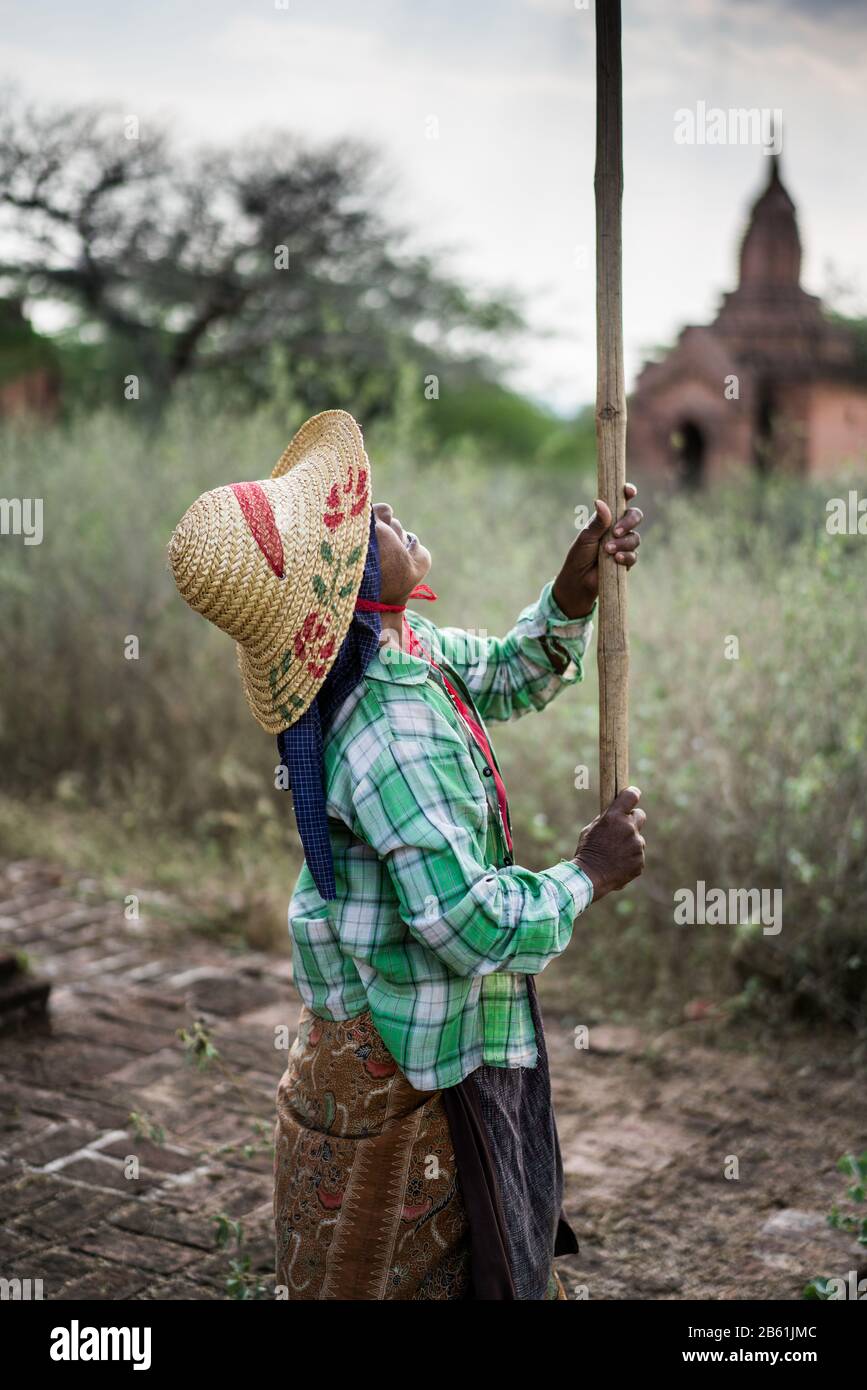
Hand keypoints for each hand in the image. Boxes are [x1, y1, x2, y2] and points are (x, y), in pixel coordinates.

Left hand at [552, 484, 642, 618]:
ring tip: (607, 551)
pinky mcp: (627, 560)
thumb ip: (597, 522)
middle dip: (629, 521)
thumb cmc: (579, 555)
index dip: (628, 493)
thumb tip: (600, 502)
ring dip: (623, 543)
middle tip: (616, 531)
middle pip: (635, 516)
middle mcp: (618, 528)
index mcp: (608, 518)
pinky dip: (625, 557)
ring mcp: (624, 544)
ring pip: (635, 537)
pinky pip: (634, 555)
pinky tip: (616, 560)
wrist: (578, 580)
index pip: (622, 501)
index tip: (630, 491)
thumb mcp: (586, 537)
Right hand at [573, 786, 645, 900]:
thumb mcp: (591, 829)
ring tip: (614, 854)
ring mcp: (636, 846)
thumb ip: (607, 820)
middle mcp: (629, 829)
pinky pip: (637, 857)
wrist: (589, 877)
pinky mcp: (640, 862)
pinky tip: (617, 865)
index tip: (633, 795)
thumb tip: (616, 814)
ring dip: (630, 844)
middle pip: (640, 816)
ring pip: (638, 840)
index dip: (633, 794)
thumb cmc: (586, 851)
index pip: (631, 795)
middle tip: (623, 828)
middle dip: (633, 820)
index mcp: (614, 817)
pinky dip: (630, 859)